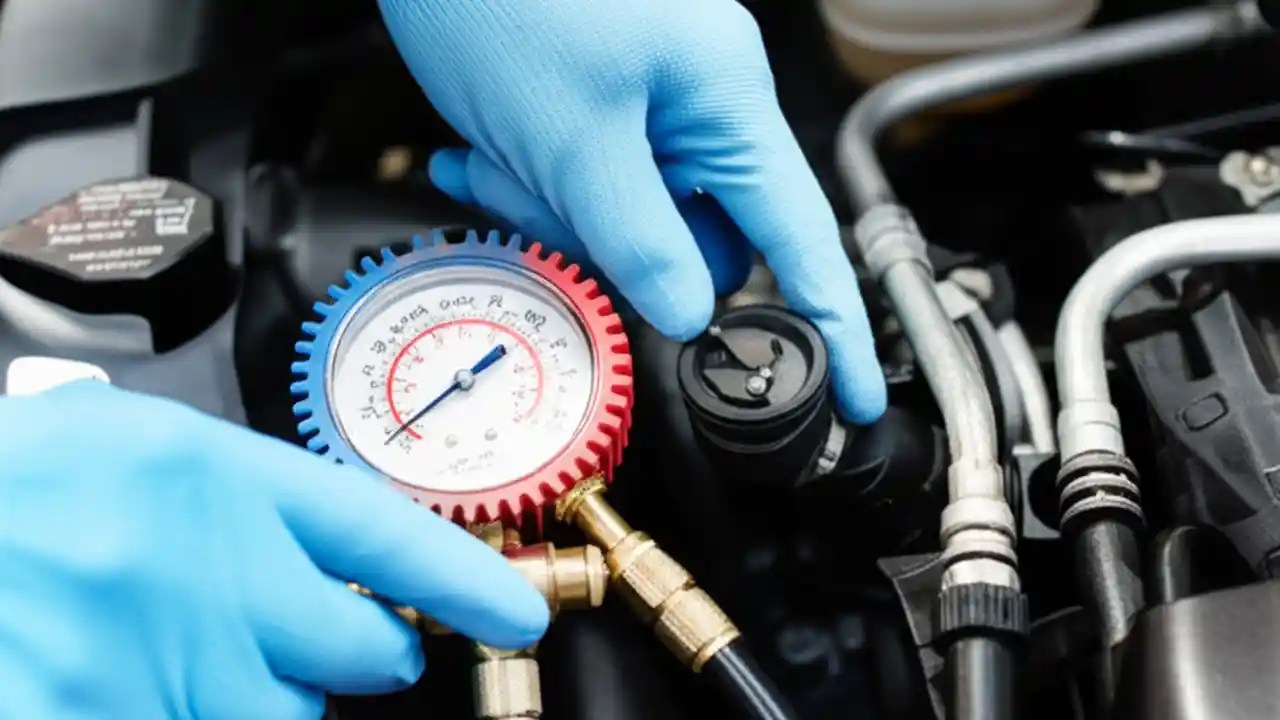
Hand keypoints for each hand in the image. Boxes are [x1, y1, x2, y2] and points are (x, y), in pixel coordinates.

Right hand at [0, 381, 547, 717]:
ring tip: (176, 652)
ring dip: (254, 698)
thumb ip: (236, 501)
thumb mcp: (128, 453)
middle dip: (352, 654)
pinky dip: (182, 710)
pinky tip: (133, 678)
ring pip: (282, 719)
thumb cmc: (15, 489)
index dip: (465, 583)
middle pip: (362, 655)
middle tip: (298, 634)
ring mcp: (162, 666)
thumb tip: (325, 564)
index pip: (384, 536)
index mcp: (213, 477)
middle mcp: (207, 575)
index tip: (516, 615)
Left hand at [379, 0, 886, 422]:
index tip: (854, 393)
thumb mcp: (573, 139)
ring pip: (624, 218)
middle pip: (693, 237)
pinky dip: (530, 182)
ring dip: (551, 210)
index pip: (799, 236)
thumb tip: (689, 316)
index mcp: (725, 101)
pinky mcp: (596, 105)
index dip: (831, 323)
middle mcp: (699, 103)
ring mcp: (647, 103)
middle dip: (612, 246)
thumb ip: (641, 240)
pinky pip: (584, 181)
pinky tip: (482, 151)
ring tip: (495, 157)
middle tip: (548, 209)